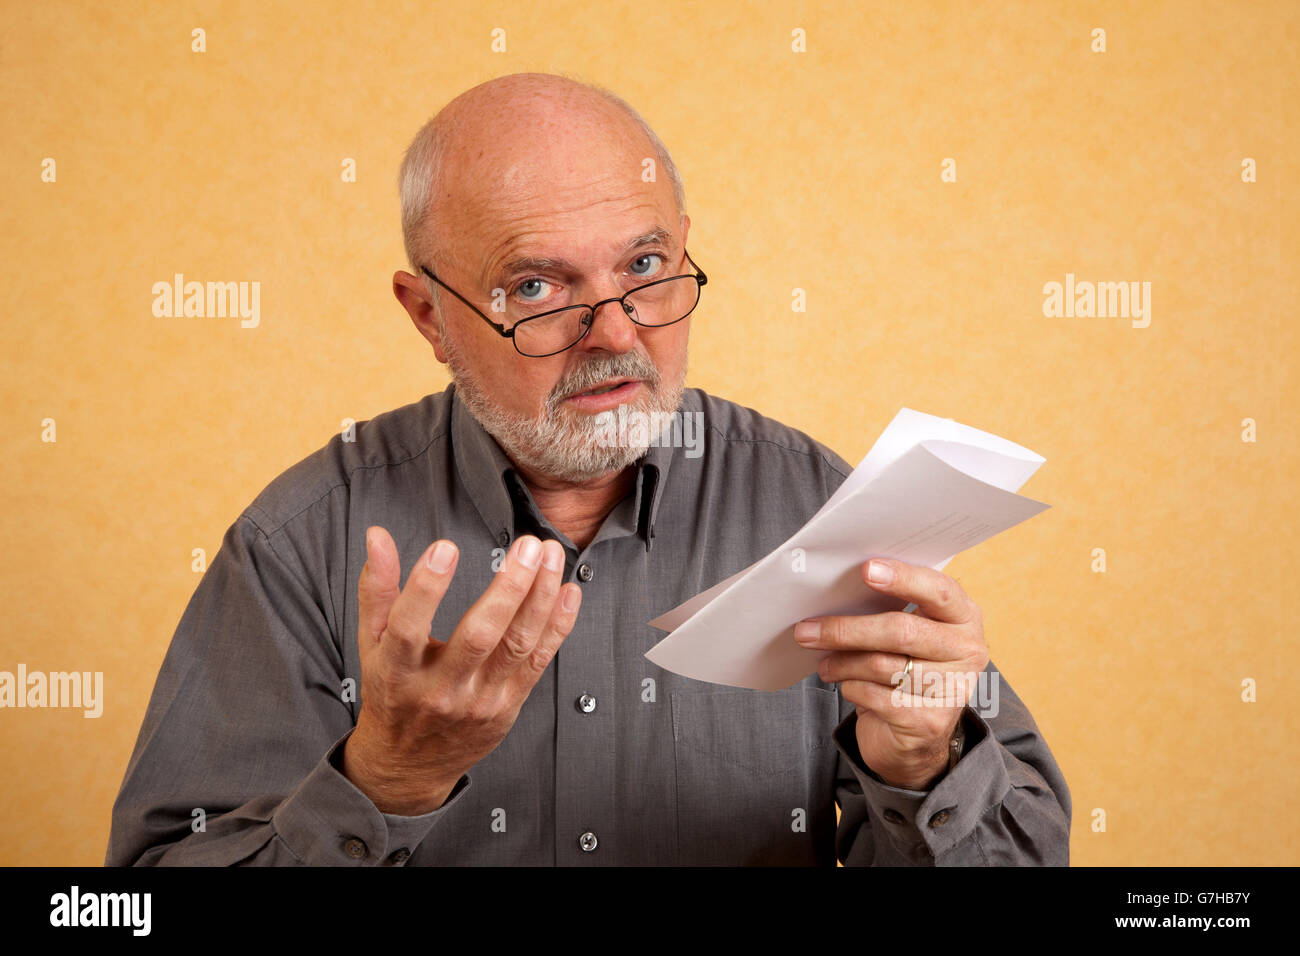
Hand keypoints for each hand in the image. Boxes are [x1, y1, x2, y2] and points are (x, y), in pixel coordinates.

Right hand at [342, 527, 580, 814]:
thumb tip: (377, 535)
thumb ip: (377, 588)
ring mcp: (479, 700)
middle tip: (526, 546)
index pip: (408, 626)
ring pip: (517, 645)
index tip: (445, 547)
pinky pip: (539, 662)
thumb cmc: (391, 694)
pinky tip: (567, 591)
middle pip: (478, 636)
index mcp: (397, 671)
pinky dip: (558, 626)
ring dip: (540, 597)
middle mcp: (440, 688)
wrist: (410, 765)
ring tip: (550, 555)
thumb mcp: (372, 644)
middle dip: (508, 588)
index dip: (426, 587)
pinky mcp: (508, 705)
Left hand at [794, 557, 986, 789]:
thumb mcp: (909, 632)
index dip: (904, 578)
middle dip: (847, 629)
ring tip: (823, 662)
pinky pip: (875, 696)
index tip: (867, 569)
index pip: (940, 590)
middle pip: (901, 630)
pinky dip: (852, 689)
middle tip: (806, 630)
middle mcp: (968, 651)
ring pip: (881, 665)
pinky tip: (848, 686)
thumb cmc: (906, 666)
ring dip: (842, 662)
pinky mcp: (929, 722)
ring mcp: (952, 689)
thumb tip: (834, 591)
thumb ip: (889, 607)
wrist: (917, 732)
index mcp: (964, 617)